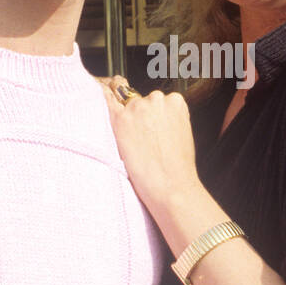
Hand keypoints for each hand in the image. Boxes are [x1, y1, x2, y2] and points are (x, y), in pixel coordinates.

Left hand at [100, 76, 202, 211]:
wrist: (170, 185)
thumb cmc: (178, 166)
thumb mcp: (182, 132)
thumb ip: (168, 118)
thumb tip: (156, 118)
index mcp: (176, 102)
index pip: (158, 99)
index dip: (153, 114)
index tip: (150, 126)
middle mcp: (157, 99)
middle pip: (141, 100)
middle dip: (139, 116)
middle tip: (142, 139)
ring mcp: (137, 107)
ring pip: (126, 105)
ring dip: (127, 119)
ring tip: (134, 144)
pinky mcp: (120, 119)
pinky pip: (108, 103)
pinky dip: (105, 102)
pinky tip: (102, 101)